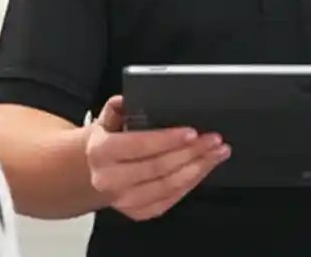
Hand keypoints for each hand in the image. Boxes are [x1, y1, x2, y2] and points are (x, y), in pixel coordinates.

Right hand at [85, 96, 230, 220]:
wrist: (93, 171)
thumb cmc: (107, 142)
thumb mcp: (107, 119)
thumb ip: (118, 107)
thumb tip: (128, 98)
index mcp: (101, 152)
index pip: (139, 145)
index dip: (168, 139)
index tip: (191, 132)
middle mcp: (110, 180)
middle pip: (159, 167)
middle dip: (191, 152)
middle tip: (213, 140)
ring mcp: (124, 200)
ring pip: (169, 185)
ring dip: (198, 167)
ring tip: (217, 152)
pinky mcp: (139, 212)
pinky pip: (172, 198)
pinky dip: (192, 181)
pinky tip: (204, 167)